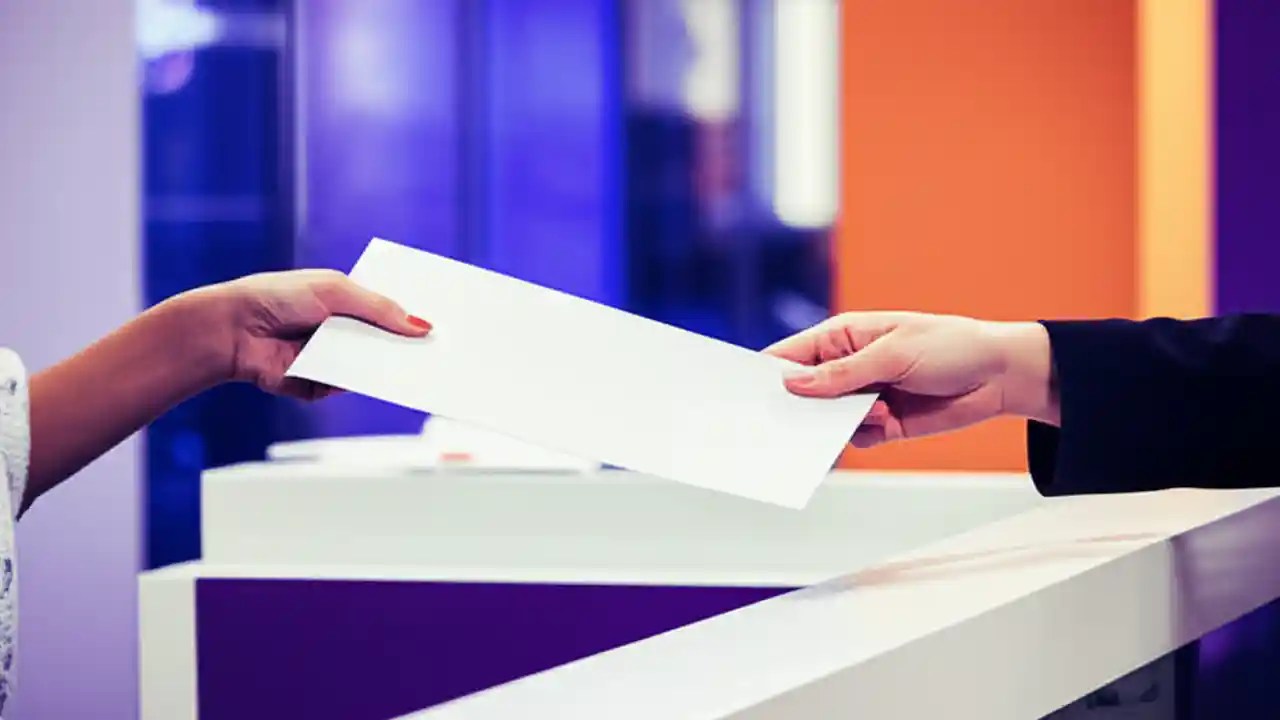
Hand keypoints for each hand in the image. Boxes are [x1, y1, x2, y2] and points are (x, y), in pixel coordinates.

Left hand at [191, 270, 430, 399]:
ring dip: (392, 366)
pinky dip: (360, 383)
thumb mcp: (336, 292)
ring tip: (423, 367)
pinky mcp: (320, 384)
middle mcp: (343, 331)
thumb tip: (422, 326)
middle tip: (444, 349)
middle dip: (412, 345)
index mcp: (350, 301)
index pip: (393, 309)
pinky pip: (350, 386)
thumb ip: (381, 310)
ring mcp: (333, 358)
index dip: (418, 316)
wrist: (233, 330)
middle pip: (389, 341)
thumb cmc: (277, 297)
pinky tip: (380, 380)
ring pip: (374, 366)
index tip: (447, 322)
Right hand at [764, 312, 1056, 447]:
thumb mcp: (893, 354)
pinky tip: (886, 422)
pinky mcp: (881, 424)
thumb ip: (842, 375)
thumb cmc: (951, 346)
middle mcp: (846, 368)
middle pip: (802, 392)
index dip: (767, 374)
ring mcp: (862, 397)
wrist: (1001, 376)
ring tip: (868, 414)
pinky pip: (854, 437)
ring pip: (826, 420)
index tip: (746, 394)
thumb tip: (792, 385)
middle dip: (795, 408)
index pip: (791, 355)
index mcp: (842, 337)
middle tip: (783, 425)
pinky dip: (862, 435)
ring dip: (837, 423)